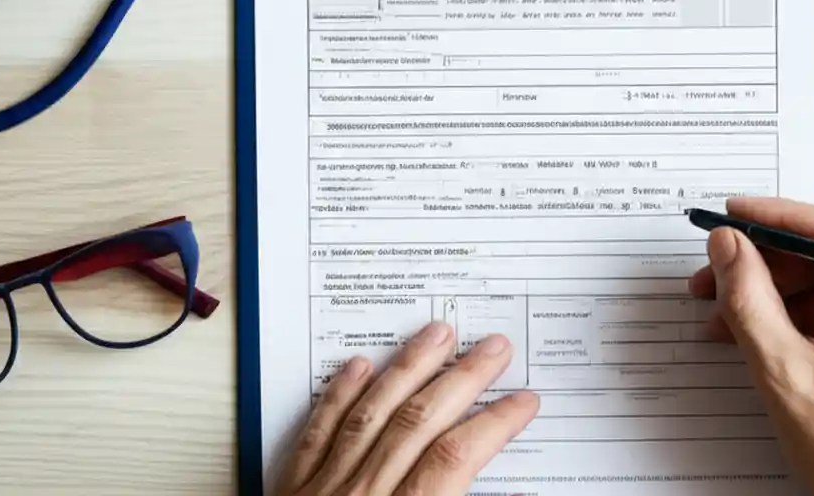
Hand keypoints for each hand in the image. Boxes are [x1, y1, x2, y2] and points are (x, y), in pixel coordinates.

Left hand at [275, 322, 539, 495]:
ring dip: (407, 369)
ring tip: (436, 334)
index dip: (495, 424)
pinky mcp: (289, 494)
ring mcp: (320, 493)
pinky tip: (356, 365)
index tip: (525, 402)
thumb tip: (497, 493)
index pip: (455, 459)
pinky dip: (338, 396)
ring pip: (369, 414)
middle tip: (494, 346)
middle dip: (462, 378)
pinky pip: (316, 433)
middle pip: (418, 423)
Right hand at [689, 197, 813, 495]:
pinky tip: (756, 329)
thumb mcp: (783, 370)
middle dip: (766, 265)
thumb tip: (728, 245)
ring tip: (724, 314)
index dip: (776, 218)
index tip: (732, 212)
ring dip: (776, 292)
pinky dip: (799, 313)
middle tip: (714, 272)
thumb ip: (749, 299)